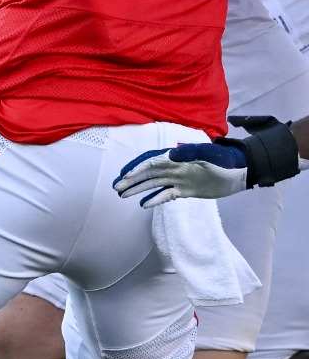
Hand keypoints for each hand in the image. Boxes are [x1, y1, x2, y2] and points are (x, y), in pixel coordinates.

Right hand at [113, 143, 249, 205]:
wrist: (242, 171)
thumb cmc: (226, 160)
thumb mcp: (210, 154)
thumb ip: (190, 153)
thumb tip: (169, 154)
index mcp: (178, 158)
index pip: (153, 163)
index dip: (138, 169)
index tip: (125, 177)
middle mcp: (175, 168)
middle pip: (149, 174)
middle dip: (133, 180)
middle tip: (117, 188)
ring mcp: (179, 180)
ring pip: (154, 185)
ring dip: (139, 189)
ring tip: (123, 196)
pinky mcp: (186, 191)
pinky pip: (166, 195)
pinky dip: (155, 200)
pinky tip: (144, 205)